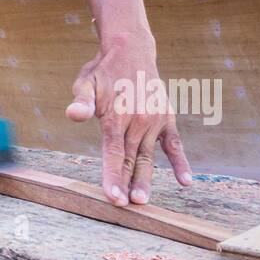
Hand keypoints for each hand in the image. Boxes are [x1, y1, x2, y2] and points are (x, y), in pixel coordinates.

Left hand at [66, 34, 191, 206]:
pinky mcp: (166, 118)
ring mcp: (154, 120)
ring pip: (148, 156)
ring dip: (146, 179)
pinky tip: (186, 181)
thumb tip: (73, 114)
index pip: (113, 153)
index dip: (112, 176)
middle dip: (127, 184)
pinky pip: (174, 144)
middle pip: (130, 159)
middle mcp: (138, 120)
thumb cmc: (103, 71)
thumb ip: (82, 101)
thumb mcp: (86, 82)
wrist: (132, 50)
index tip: (112, 198)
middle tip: (126, 209)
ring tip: (143, 201)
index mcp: (117, 116)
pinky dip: (180, 162)